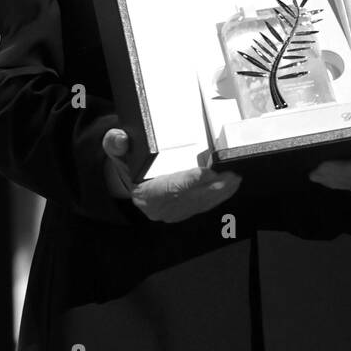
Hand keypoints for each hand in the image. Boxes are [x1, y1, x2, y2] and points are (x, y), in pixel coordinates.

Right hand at [102, 129, 241, 221]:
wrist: (131, 180)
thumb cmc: (128, 163)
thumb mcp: (117, 151)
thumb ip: (116, 144)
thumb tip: (119, 138)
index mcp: (145, 195)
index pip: (169, 189)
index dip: (188, 181)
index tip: (206, 172)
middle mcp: (160, 208)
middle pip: (190, 198)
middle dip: (212, 187)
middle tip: (230, 174)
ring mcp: (173, 212)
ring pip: (200, 203)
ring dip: (220, 192)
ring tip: (235, 179)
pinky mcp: (185, 212)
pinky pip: (204, 206)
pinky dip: (218, 197)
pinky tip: (230, 187)